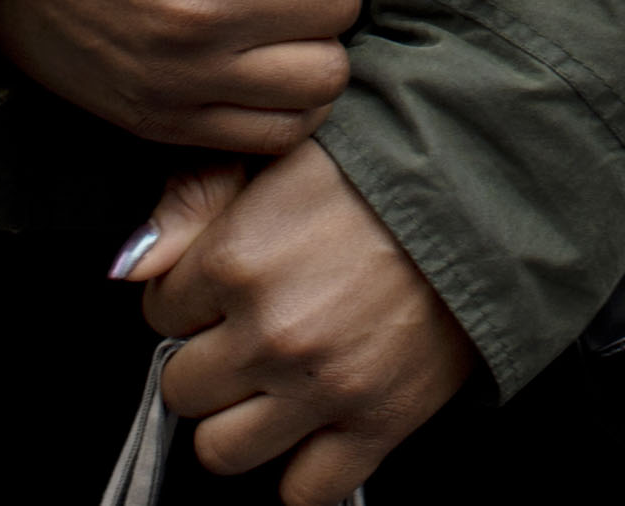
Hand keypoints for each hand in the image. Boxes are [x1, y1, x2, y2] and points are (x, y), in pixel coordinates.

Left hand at [124, 142, 478, 503]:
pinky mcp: (377, 424)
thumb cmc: (390, 167)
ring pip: (221, 451)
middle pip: (182, 388)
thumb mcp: (283, 153)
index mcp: (236, 258)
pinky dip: (303, 470)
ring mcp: (321, 386)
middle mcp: (269, 331)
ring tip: (274, 386)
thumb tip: (132, 265)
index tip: (226, 288)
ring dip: (241, 423)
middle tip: (251, 335)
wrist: (491, 195)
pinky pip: (304, 492)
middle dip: (209, 362)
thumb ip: (195, 198)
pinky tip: (315, 428)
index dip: (191, 299)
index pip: (159, 311)